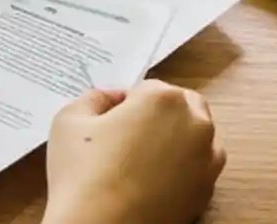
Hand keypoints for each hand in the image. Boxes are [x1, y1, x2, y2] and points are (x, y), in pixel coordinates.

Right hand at [44, 80, 226, 223]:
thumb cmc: (83, 177)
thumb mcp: (68, 121)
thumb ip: (93, 98)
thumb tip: (110, 98)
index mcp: (164, 99)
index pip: (147, 88)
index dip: (126, 103)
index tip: (110, 122)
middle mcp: (195, 123)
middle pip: (181, 105)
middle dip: (160, 113)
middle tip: (130, 135)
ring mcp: (207, 157)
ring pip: (196, 134)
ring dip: (177, 137)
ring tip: (144, 158)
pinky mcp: (208, 187)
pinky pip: (200, 166)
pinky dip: (185, 166)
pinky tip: (158, 178)